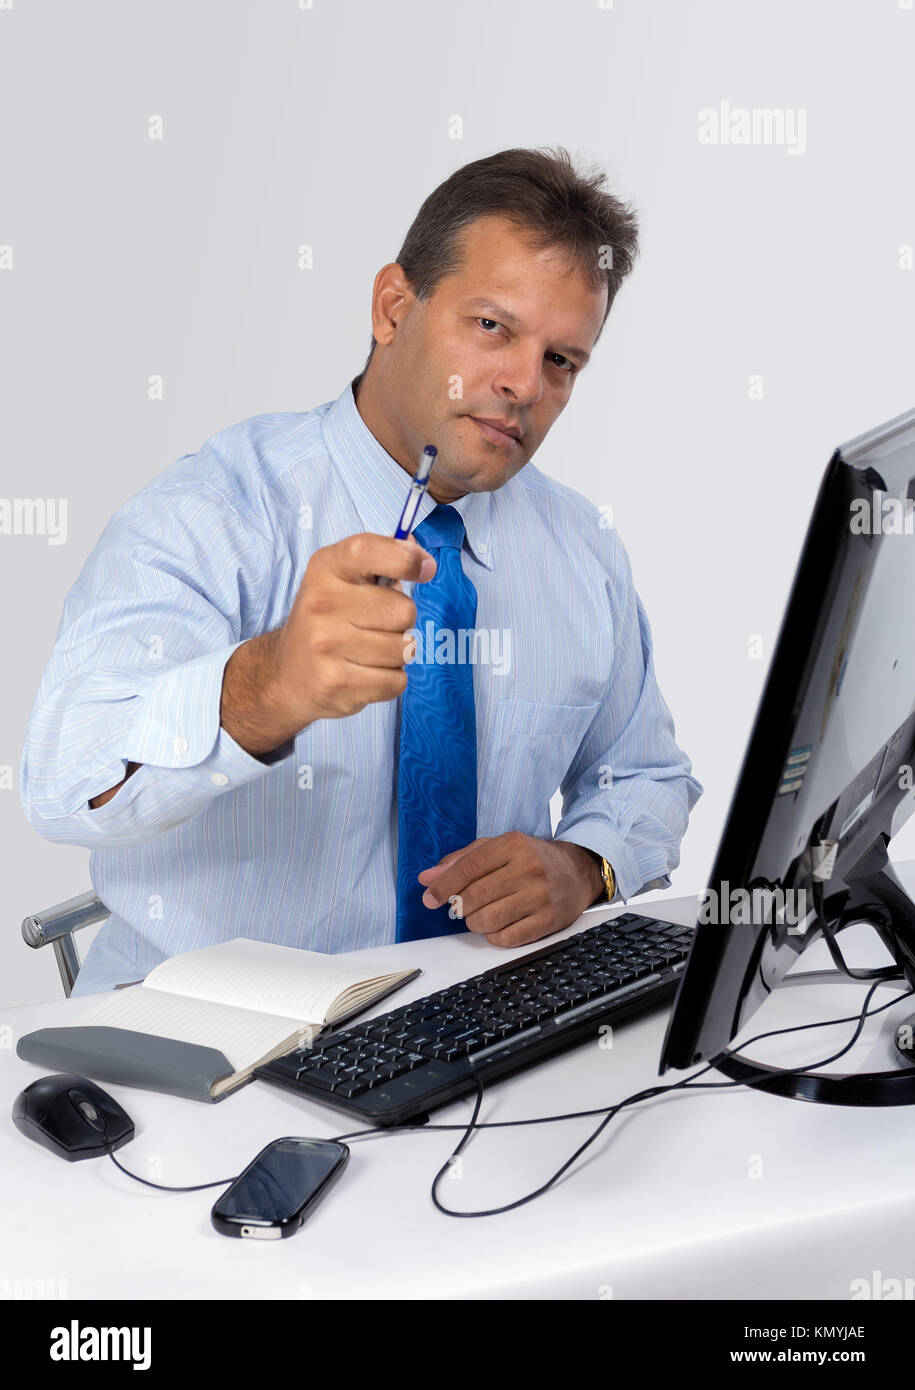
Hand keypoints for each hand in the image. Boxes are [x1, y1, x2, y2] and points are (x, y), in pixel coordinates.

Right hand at [227, 531, 437, 747]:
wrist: (287, 674)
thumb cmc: (328, 621)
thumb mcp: (343, 579)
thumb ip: (383, 562)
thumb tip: (423, 558)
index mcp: (326, 568)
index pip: (368, 551)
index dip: (406, 559)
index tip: (426, 568)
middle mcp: (322, 602)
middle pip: (403, 610)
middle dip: (402, 622)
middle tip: (376, 627)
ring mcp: (326, 644)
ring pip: (404, 649)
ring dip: (396, 655)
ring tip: (368, 653)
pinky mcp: (335, 682)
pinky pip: (396, 682)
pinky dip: (390, 682)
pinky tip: (365, 676)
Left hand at [416, 832, 603, 947]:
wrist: (575, 872)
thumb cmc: (530, 859)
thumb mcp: (496, 848)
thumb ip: (460, 861)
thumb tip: (427, 878)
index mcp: (513, 844)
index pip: (468, 868)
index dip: (443, 886)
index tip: (429, 899)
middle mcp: (528, 868)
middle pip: (475, 896)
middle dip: (459, 906)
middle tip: (459, 907)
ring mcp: (540, 896)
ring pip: (487, 920)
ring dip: (475, 922)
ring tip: (481, 914)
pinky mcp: (548, 921)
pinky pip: (506, 938)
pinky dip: (494, 936)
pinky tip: (499, 925)